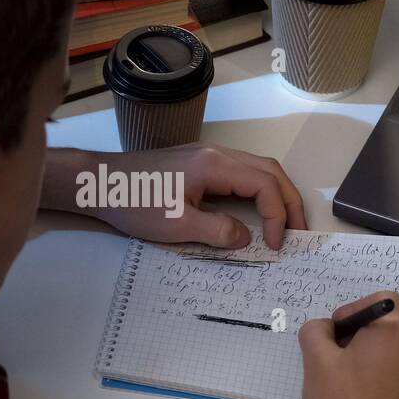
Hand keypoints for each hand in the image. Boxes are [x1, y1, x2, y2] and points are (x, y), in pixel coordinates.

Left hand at [41, 144, 307, 248]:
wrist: (99, 182)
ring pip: (257, 168)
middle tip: (299, 232)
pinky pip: (241, 171)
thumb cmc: (133, 202)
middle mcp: (217, 154)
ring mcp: (207, 155)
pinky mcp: (198, 163)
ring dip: (276, 193)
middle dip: (289, 201)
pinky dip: (258, 189)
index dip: (278, 215)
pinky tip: (256, 209)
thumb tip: (246, 238)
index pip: (265, 185)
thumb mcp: (176, 225)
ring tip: (284, 222)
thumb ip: (217, 232)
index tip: (276, 244)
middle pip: (270, 170)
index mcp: (215, 165)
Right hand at [297, 291, 398, 398]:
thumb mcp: (315, 360)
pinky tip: (355, 398)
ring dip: (366, 355)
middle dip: (358, 333)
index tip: (334, 333)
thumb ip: (316, 331)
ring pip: (390, 351)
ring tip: (341, 379)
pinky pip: (396, 373)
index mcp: (394, 332)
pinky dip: (377, 376)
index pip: (382, 300)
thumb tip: (324, 329)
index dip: (354, 309)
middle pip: (386, 325)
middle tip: (331, 355)